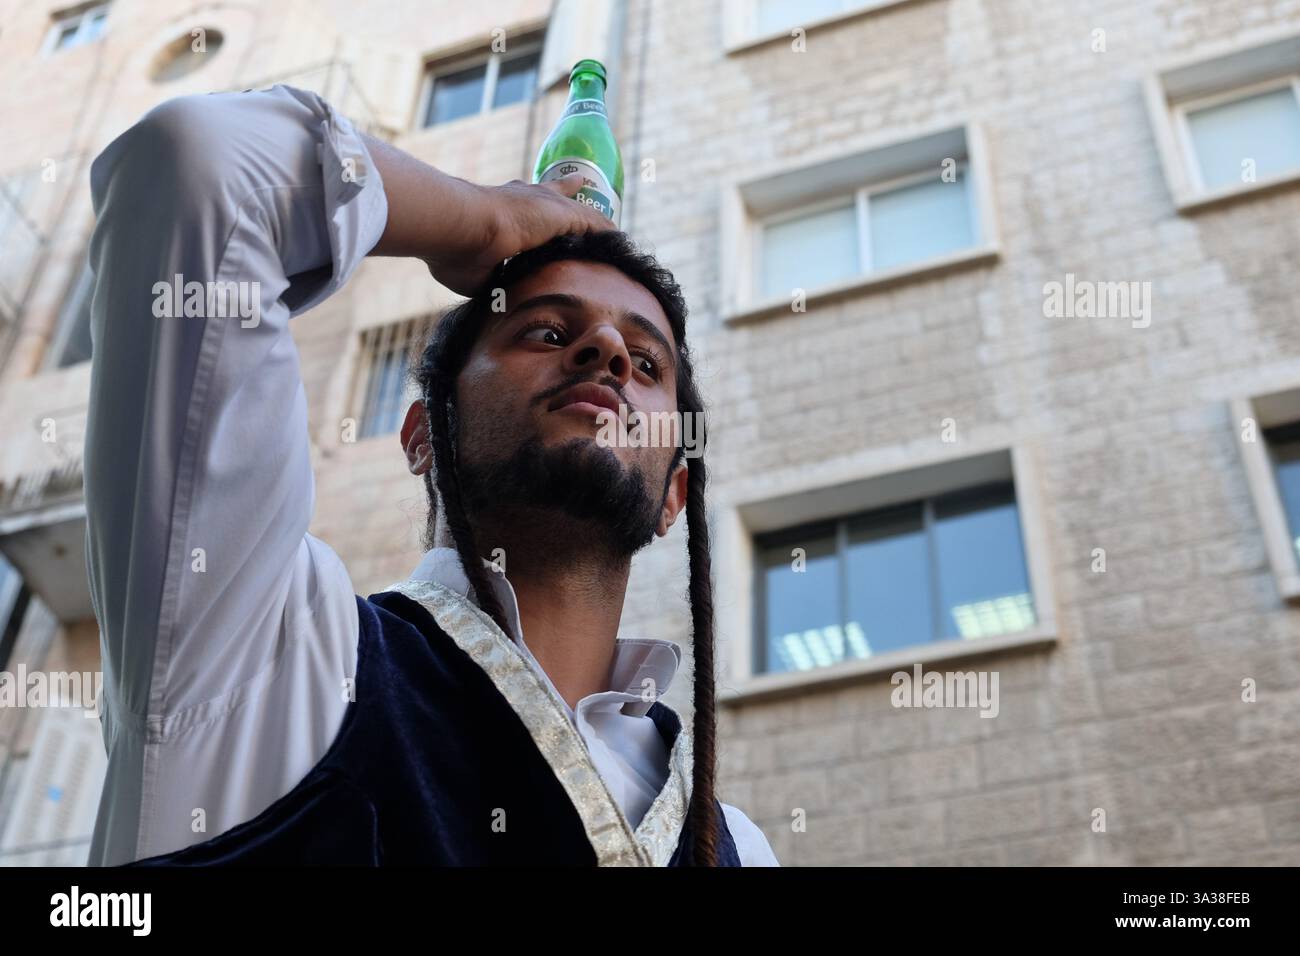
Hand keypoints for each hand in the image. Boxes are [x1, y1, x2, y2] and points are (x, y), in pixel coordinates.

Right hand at [363, 133, 617, 295]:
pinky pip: (594, 224)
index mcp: (501, 210)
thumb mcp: (473, 272)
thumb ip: (486, 280)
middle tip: (583, 189)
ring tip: (612, 230)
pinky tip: (621, 242)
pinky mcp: (562, 213)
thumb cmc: (457, 250)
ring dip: (592, 222)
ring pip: (577, 212)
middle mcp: (525, 199)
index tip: (539, 206)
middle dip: (568, 195)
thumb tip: (490, 298)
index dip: (531, 205)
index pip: (521, 205)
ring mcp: (544, 205)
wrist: (463, 228)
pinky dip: (607, 233)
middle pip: (554, 196)